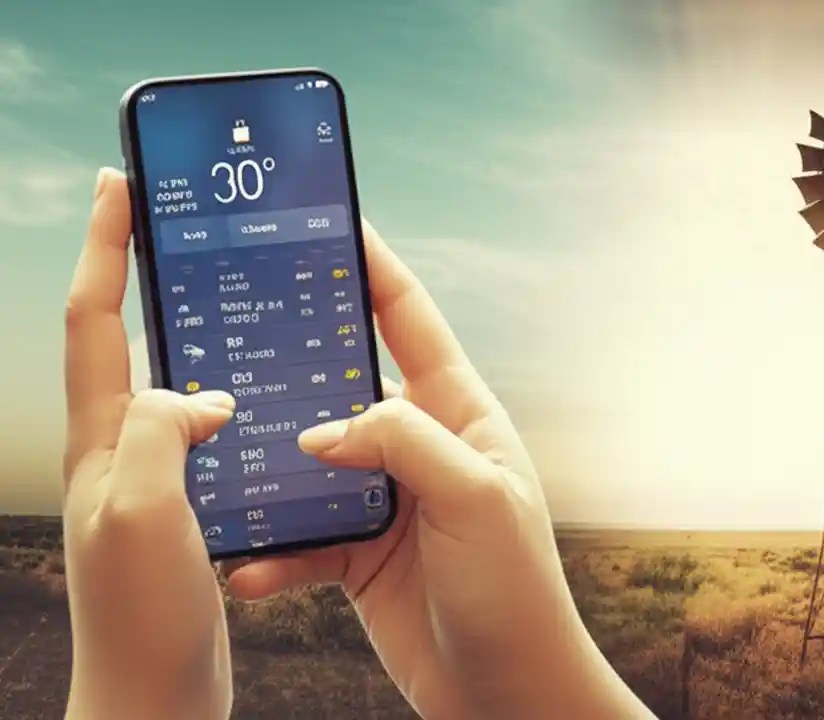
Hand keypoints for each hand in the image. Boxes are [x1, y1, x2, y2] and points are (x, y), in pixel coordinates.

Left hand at [62, 168, 233, 719]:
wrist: (153, 702)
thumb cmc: (138, 619)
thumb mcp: (143, 513)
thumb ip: (160, 435)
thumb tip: (201, 394)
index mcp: (104, 441)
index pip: (95, 322)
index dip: (108, 249)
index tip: (125, 187)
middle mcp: (122, 451)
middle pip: (131, 340)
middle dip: (150, 276)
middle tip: (193, 232)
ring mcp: (155, 480)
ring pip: (176, 386)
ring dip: (204, 339)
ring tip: (249, 306)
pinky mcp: (191, 509)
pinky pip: (211, 437)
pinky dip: (239, 404)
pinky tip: (276, 406)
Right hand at [224, 221, 651, 718]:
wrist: (509, 690)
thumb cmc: (516, 591)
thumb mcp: (475, 498)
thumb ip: (402, 443)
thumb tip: (321, 430)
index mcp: (460, 415)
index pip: (410, 321)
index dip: (371, 268)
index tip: (327, 222)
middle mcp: (422, 449)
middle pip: (345, 383)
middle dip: (293, 361)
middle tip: (230, 330)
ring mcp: (389, 501)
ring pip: (312, 461)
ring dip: (267, 465)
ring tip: (213, 457)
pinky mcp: (362, 555)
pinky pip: (302, 538)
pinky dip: (272, 551)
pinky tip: (245, 565)